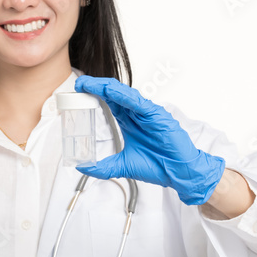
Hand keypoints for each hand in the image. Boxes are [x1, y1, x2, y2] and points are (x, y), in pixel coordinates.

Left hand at [73, 75, 225, 204]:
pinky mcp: (157, 116)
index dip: (94, 94)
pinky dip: (126, 97)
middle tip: (80, 83)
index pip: (108, 102)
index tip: (77, 90)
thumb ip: (103, 167)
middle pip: (114, 94)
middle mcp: (137, 114)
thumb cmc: (158, 166)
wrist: (179, 173)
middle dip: (96, 86)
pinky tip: (113, 92)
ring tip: (91, 84)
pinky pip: (139, 103)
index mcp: (128, 121)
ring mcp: (147, 113)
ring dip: (108, 88)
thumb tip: (82, 168)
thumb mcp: (123, 166)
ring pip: (125, 94)